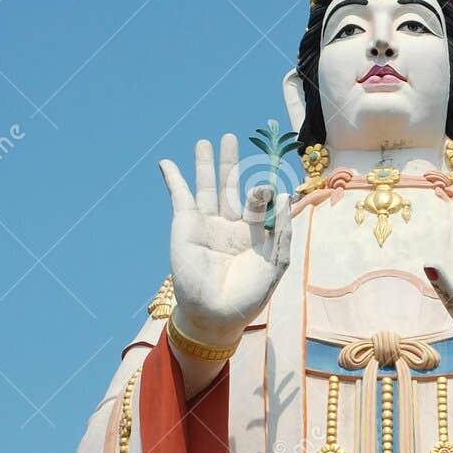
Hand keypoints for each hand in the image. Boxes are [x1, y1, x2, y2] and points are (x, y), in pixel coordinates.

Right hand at [159, 134, 291, 345]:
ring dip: (205, 164)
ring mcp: (206, 224)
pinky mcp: (185, 226)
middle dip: (230, 163)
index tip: (267, 188)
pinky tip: (167, 163)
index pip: (258, 202)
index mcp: (253, 233)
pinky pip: (179, 197)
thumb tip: (284, 195)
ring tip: (206, 142)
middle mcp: (229, 225)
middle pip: (229, 186)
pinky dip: (173, 179)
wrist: (217, 315)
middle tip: (231, 136)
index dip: (262, 191)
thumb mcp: (276, 262)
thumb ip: (284, 230)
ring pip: (206, 187)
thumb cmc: (250, 295)